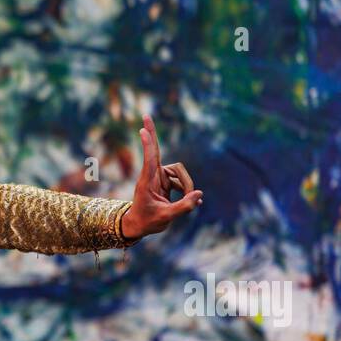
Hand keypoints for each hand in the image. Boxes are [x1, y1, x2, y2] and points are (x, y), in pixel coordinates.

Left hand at [119, 115, 202, 238]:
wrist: (141, 226)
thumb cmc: (148, 222)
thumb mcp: (166, 217)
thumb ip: (183, 207)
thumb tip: (199, 195)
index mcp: (148, 182)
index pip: (149, 159)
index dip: (148, 145)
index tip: (142, 130)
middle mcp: (153, 176)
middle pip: (156, 150)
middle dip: (153, 133)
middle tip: (146, 114)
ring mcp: (160, 177)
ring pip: (181, 173)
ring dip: (188, 186)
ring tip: (190, 202)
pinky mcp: (167, 182)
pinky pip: (183, 182)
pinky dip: (189, 191)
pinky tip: (194, 201)